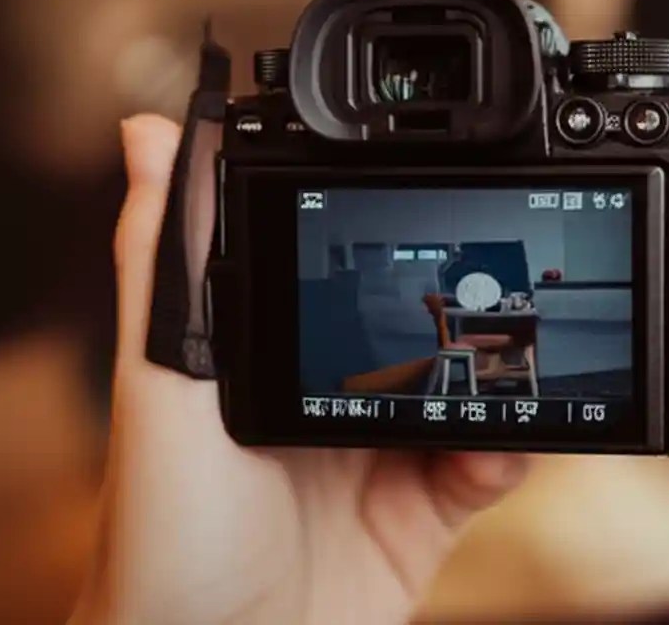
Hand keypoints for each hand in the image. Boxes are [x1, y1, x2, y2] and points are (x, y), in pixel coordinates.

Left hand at [71, 116, 527, 624]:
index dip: (397, 237)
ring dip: (504, 379)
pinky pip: (491, 467)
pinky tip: (497, 450)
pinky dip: (510, 453)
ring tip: (518, 368)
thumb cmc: (163, 535)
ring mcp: (386, 456)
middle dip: (473, 307)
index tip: (439, 200)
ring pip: (472, 391)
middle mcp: (336, 394)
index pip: (348, 273)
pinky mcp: (426, 515)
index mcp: (274, 352)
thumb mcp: (159, 386)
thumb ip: (164, 261)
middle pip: (424, 328)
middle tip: (509, 287)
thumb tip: (150, 133)